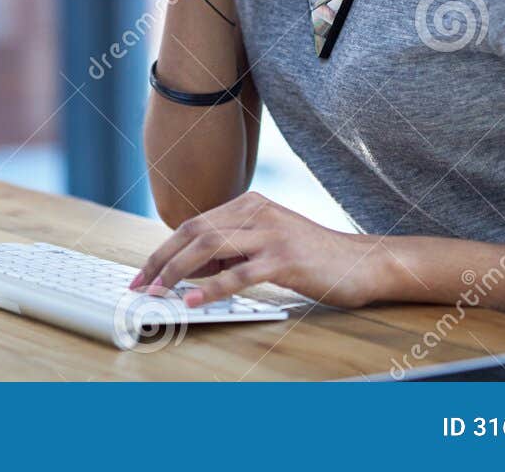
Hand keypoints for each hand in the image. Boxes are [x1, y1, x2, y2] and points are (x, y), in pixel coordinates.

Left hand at [129, 191, 382, 309]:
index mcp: (249, 204)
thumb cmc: (313, 256)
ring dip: (178, 271)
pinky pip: (239, 273)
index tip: (144, 272)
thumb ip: (233, 248)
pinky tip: (193, 300)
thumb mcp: (268, 240)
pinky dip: (211, 288)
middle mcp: (257, 212)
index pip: (194, 223)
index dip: (165, 249)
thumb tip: (190, 270)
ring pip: (210, 247)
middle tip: (142, 284)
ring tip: (160, 292)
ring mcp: (271, 233)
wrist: (362, 262)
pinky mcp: (285, 259)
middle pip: (195, 231)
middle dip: (162, 259)